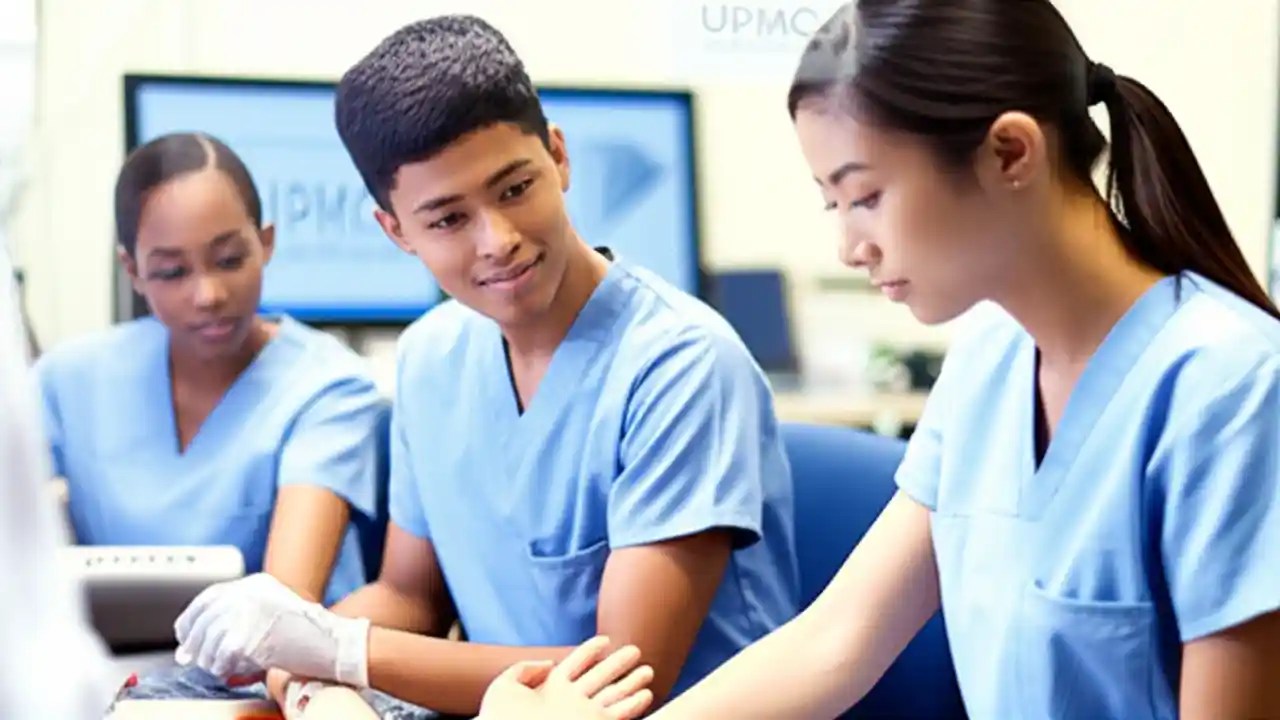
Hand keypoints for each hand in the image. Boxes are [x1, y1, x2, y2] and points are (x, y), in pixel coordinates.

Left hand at [172, 572, 369, 685]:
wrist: (334, 644)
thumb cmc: (308, 637)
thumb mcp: (273, 616)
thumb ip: (240, 621)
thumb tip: (195, 645)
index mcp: (256, 583)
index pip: (210, 596)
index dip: (192, 618)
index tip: (184, 635)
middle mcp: (250, 592)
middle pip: (206, 618)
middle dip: (194, 642)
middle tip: (191, 659)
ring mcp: (250, 611)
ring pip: (210, 639)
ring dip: (209, 658)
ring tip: (217, 667)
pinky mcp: (251, 634)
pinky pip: (222, 656)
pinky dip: (221, 667)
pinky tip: (228, 671)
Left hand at [480, 637, 654, 719]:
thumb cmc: (498, 719)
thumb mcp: (504, 685)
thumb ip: (525, 668)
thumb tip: (549, 664)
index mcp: (552, 689)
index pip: (576, 665)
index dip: (590, 651)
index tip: (605, 639)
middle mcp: (570, 701)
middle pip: (600, 677)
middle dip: (618, 664)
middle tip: (637, 650)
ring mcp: (582, 715)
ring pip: (613, 695)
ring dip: (631, 683)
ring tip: (649, 671)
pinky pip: (618, 714)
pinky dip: (633, 705)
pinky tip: (646, 694)